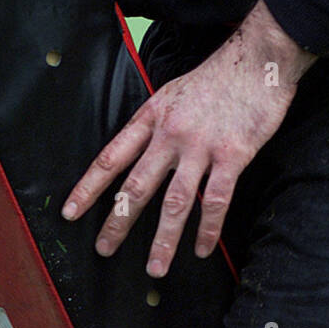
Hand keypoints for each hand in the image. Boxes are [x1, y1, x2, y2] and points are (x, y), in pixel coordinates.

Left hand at [61, 0, 315, 275]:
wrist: (257, 59)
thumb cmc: (217, 76)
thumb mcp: (173, 92)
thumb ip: (157, 123)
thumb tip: (140, 153)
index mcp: (152, 116)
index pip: (111, 157)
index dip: (89, 187)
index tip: (71, 211)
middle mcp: (170, 133)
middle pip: (136, 185)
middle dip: (117, 222)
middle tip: (104, 249)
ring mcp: (201, 146)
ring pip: (174, 202)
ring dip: (163, 240)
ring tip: (155, 268)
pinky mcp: (232, 155)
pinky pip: (215, 201)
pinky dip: (207, 230)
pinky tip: (201, 249)